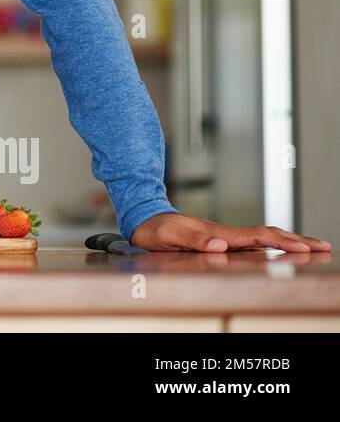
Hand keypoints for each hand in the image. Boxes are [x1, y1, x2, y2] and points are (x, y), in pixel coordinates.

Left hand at [131, 213, 330, 252]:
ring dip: (288, 241)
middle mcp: (225, 234)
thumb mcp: (169, 237)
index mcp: (219, 234)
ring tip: (311, 246)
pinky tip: (280, 248)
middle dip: (296, 240)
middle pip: (268, 235)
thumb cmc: (155, 230)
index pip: (257, 237)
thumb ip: (193, 242)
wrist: (144, 219)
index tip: (304, 247)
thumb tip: (220, 246)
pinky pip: (252, 241)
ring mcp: (224, 236)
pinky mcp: (220, 239)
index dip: (282, 242)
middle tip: (322, 245)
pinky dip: (271, 244)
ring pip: (263, 237)